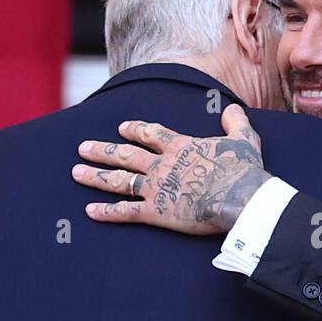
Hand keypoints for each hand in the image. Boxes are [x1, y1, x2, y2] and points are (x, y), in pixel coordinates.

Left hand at [72, 104, 268, 234]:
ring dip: (96, 176)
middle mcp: (162, 165)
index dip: (135, 130)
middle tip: (82, 148)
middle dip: (102, 151)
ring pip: (119, 180)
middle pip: (125, 155)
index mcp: (181, 147)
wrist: (240, 197)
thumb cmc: (244, 171)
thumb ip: (236, 123)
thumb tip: (232, 108)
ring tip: (76, 172)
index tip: (121, 128)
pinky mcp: (156, 212)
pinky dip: (106, 212)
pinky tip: (89, 211)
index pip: (151, 134)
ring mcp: (156, 188)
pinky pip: (125, 211)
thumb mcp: (245, 140)